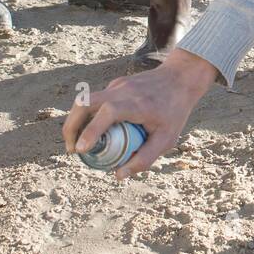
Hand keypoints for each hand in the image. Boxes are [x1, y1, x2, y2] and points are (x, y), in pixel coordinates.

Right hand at [63, 48, 218, 179]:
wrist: (181, 78)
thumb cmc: (175, 111)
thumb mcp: (167, 139)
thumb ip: (144, 158)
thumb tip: (118, 175)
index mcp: (137, 103)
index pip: (107, 112)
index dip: (91, 130)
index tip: (80, 149)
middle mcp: (122, 90)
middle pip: (85, 102)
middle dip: (71, 126)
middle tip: (72, 149)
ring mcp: (117, 85)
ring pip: (86, 99)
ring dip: (76, 121)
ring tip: (77, 143)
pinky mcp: (116, 84)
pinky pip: (97, 100)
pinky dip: (89, 115)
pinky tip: (95, 131)